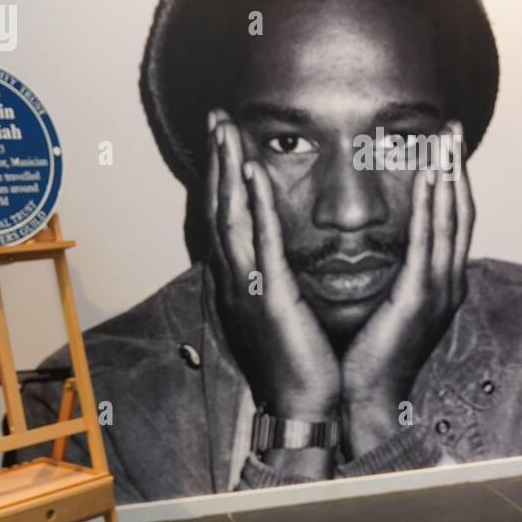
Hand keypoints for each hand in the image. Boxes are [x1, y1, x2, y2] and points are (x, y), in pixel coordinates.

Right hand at [205, 109, 340, 418]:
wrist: (305, 404)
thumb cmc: (302, 360)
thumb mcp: (284, 308)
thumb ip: (276, 276)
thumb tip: (279, 253)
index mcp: (240, 280)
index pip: (226, 216)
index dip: (223, 175)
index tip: (226, 137)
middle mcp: (234, 278)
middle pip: (219, 206)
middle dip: (217, 159)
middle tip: (216, 116)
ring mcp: (247, 286)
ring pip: (230, 215)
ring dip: (226, 168)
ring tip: (226, 129)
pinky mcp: (268, 296)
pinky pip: (259, 241)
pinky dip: (253, 204)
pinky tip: (250, 171)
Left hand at [341, 120, 473, 417]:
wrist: (364, 399)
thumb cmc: (367, 355)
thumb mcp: (386, 305)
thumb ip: (392, 274)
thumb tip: (380, 246)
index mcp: (440, 284)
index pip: (451, 221)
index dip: (450, 181)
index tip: (442, 146)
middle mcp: (449, 282)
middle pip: (460, 211)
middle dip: (456, 167)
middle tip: (451, 127)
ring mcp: (440, 290)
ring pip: (451, 219)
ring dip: (448, 175)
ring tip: (444, 138)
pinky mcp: (421, 297)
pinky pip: (430, 241)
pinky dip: (432, 205)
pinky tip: (430, 176)